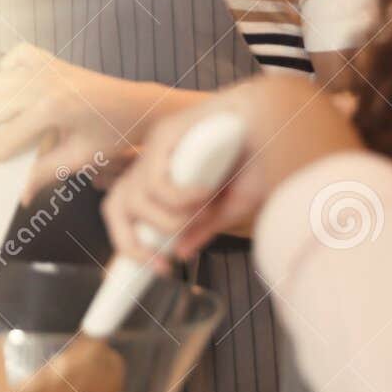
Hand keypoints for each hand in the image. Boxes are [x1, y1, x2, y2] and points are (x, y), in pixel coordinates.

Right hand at [0, 44, 182, 200]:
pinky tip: (17, 93)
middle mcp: (44, 83)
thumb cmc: (117, 131)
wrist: (140, 107)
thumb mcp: (80, 159)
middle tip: (0, 156)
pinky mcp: (52, 60)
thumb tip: (21, 193)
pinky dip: (8, 71)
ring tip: (11, 128)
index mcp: (53, 109)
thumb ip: (44, 174)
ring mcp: (47, 67)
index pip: (3, 139)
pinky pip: (15, 56)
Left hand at [102, 77, 363, 264]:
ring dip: (170, 221)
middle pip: (115, 207)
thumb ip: (204, 227)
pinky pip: (155, 182)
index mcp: (165, 184)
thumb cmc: (258, 159)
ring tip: (204, 213)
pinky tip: (206, 191)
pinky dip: (180, 197)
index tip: (161, 270)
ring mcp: (157, 151)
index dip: (134, 247)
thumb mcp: (232, 205)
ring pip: (136, 200)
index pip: (129, 216)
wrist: (276, 120)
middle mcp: (154, 167)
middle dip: (132, 244)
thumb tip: (180, 253)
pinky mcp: (163, 135)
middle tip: (165, 264)